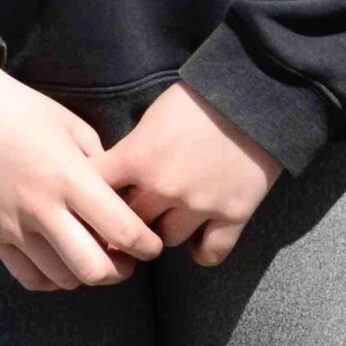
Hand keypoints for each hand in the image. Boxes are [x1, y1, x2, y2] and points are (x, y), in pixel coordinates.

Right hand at [0, 53, 161, 292]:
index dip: (146, 245)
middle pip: (94, 269)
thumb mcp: (72, 126)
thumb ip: (100, 164)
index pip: (121, 229)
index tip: (153, 244)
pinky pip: (31, 279)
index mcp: (70, 176)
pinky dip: (53, 279)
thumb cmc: (22, 110)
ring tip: (93, 255)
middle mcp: (43, 209)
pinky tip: (61, 261)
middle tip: (127, 259)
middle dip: (121, 271)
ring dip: (86, 274)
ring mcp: (14, 228)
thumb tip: (120, 197)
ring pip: (64, 279)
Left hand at [97, 84, 281, 267]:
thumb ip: (134, 149)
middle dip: (129, 216)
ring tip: (170, 216)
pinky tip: (200, 239)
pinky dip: (203, 250)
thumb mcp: (154, 116)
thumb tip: (116, 176)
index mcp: (137, 157)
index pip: (95, 191)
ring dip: (165, 229)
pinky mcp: (233, 215)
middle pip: (129, 222)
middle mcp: (163, 188)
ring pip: (166, 239)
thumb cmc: (199, 96)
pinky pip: (210, 253)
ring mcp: (199, 205)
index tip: (93, 200)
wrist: (254, 91)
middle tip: (133, 211)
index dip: (91, 197)